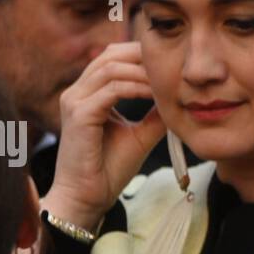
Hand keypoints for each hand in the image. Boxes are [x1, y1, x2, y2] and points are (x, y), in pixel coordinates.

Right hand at [43, 42, 166, 229]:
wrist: (88, 197)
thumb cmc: (108, 170)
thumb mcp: (139, 136)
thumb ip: (154, 115)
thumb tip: (178, 99)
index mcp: (88, 94)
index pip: (113, 58)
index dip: (140, 56)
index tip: (171, 64)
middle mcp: (77, 92)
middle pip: (110, 55)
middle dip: (142, 56)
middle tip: (172, 64)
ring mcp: (75, 101)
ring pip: (111, 68)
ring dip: (142, 71)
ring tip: (167, 80)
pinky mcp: (79, 114)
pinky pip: (112, 89)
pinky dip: (136, 88)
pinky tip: (155, 95)